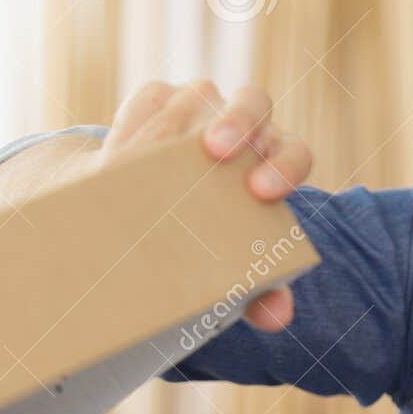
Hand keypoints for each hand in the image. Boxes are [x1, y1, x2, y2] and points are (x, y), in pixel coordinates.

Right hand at [88, 80, 310, 330]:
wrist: (153, 214)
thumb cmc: (212, 238)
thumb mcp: (234, 265)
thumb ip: (261, 292)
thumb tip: (276, 317)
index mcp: (276, 162)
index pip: (295, 153)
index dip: (285, 166)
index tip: (260, 191)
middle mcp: (247, 126)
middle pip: (253, 103)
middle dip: (237, 123)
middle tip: (215, 150)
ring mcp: (203, 105)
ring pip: (194, 100)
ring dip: (170, 131)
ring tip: (140, 168)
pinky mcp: (159, 97)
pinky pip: (150, 99)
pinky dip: (135, 123)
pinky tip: (117, 158)